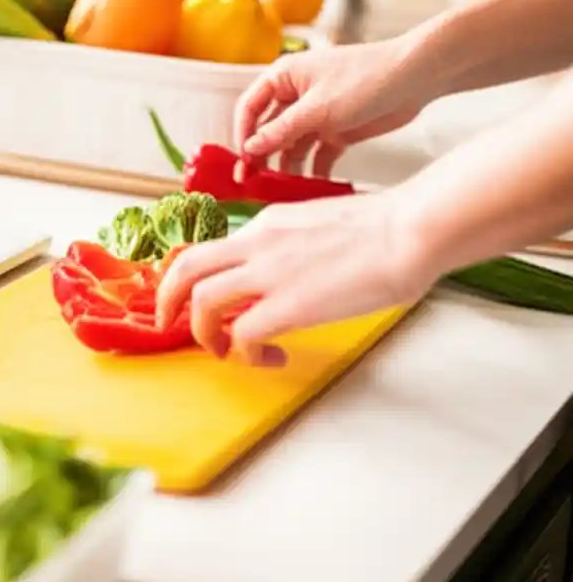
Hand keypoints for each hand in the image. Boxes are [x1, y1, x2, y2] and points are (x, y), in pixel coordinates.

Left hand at [154, 192, 434, 365]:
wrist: (413, 229)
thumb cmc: (386, 230)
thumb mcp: (320, 226)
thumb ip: (292, 247)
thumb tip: (285, 274)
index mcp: (267, 223)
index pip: (211, 249)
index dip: (195, 279)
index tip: (197, 300)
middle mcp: (257, 242)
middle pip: (185, 268)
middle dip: (169, 300)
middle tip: (172, 325)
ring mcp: (269, 272)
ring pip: (203, 302)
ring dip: (206, 334)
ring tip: (226, 351)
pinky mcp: (288, 304)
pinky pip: (243, 335)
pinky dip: (246, 353)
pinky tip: (270, 358)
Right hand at [235, 37, 436, 178]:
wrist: (418, 76)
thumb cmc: (367, 78)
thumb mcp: (317, 109)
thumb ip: (281, 131)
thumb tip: (249, 149)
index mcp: (285, 78)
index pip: (250, 108)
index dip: (242, 134)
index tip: (242, 160)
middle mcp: (297, 96)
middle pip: (268, 130)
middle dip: (262, 156)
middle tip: (254, 183)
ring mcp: (317, 114)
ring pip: (292, 146)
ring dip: (287, 167)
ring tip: (284, 189)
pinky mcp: (337, 130)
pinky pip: (317, 155)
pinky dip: (313, 170)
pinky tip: (311, 185)